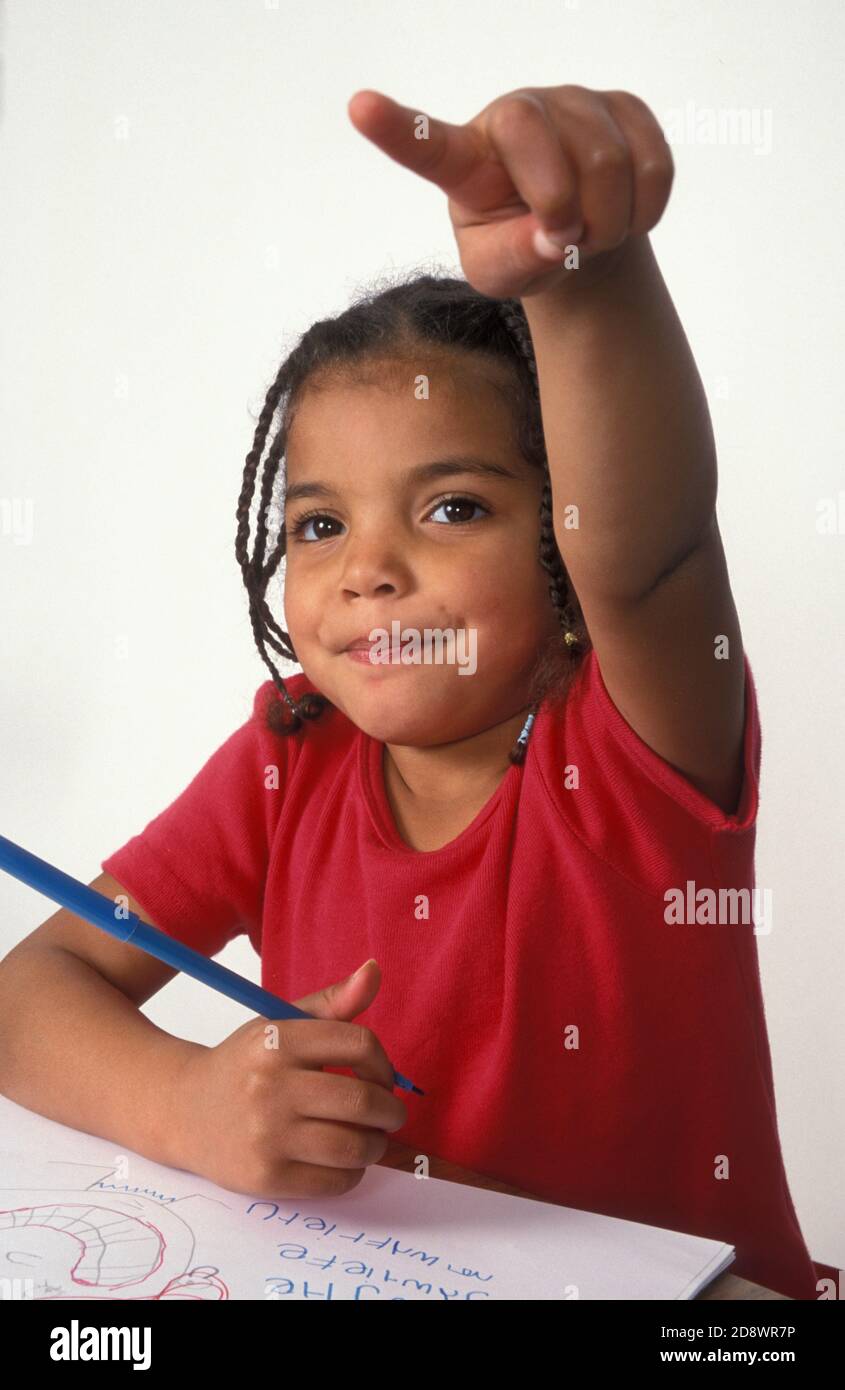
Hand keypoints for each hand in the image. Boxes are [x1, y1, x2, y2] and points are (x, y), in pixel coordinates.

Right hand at [174, 960, 407, 1198]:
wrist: (184, 1111)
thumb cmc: (246, 1065)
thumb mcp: (281, 1025)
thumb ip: (332, 1003)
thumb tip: (374, 970)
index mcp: (277, 1041)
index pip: (359, 1044)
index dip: (384, 1063)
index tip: (382, 1076)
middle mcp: (270, 1087)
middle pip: (362, 1100)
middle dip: (389, 1111)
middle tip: (389, 1114)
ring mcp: (266, 1135)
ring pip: (353, 1146)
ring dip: (376, 1145)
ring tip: (371, 1138)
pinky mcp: (266, 1178)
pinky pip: (335, 1181)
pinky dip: (353, 1173)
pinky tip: (343, 1160)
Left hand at [347, 84, 672, 299]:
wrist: (578, 232)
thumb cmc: (523, 249)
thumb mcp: (502, 273)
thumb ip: (515, 261)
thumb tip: (555, 239)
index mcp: (466, 160)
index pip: (428, 144)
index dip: (398, 130)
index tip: (359, 109)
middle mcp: (513, 116)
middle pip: (540, 141)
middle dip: (562, 205)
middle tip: (567, 242)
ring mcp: (571, 102)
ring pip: (608, 159)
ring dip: (608, 222)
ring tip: (592, 233)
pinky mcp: (624, 105)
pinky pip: (652, 162)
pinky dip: (645, 210)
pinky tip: (625, 215)